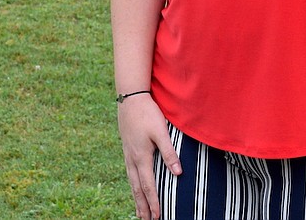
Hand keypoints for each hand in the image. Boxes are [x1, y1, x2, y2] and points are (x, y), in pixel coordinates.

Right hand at [118, 94, 181, 219]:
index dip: (154, 203)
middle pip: (138, 188)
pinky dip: (132, 185)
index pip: (148, 186)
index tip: (158, 217)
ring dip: (136, 198)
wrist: (130, 98)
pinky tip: (134, 186)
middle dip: (143, 206)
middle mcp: (132, 159)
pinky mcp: (127, 148)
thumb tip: (178, 173)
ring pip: (132, 182)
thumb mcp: (160, 131)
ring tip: (139, 212)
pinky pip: (129, 173)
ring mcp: (128, 154)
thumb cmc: (147, 113)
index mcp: (142, 157)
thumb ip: (169, 152)